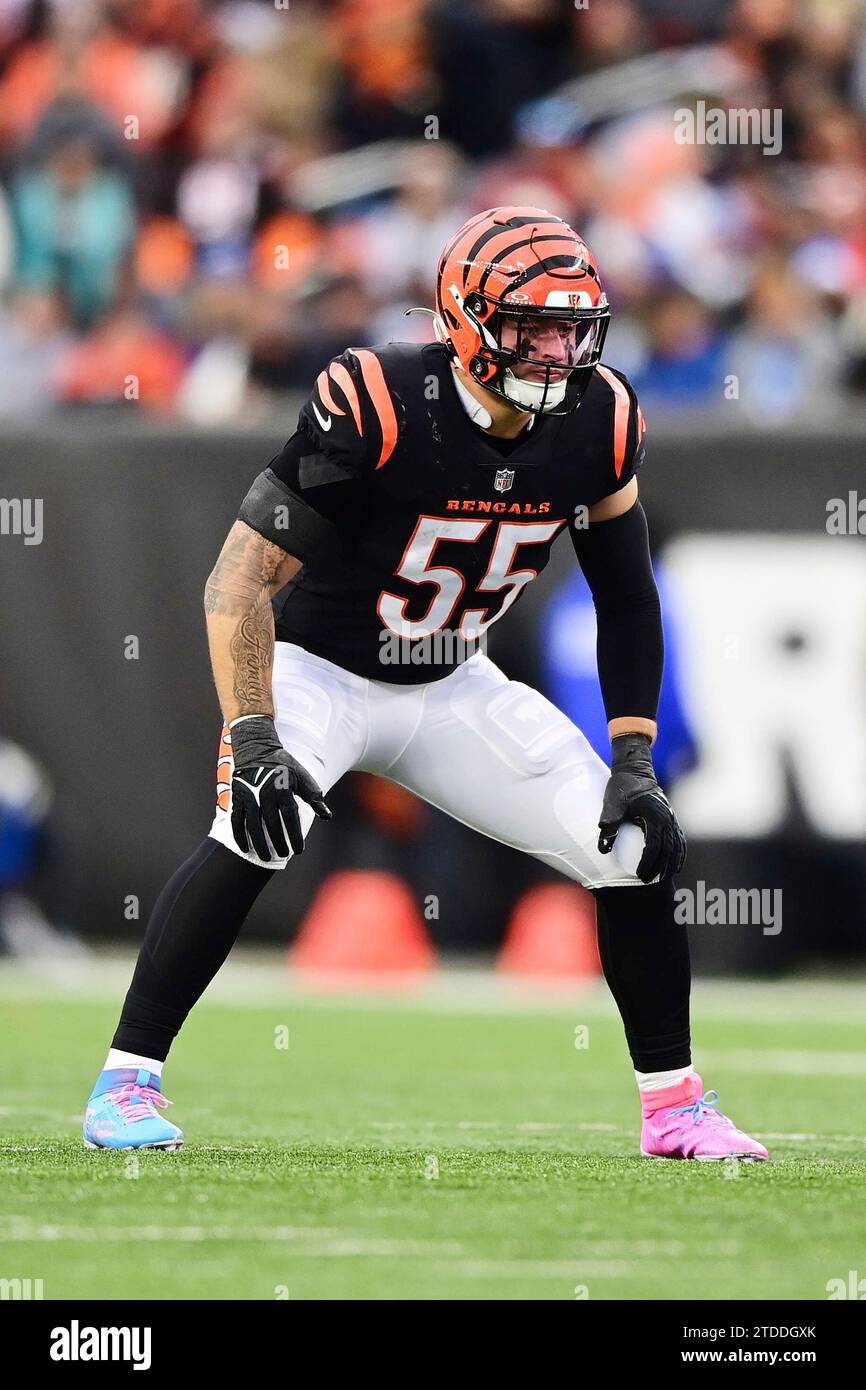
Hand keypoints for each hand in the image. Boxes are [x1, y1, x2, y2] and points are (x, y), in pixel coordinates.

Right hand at [229, 715, 330, 859]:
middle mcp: (265, 794)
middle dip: (279, 842)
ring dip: (260, 843)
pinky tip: (246, 847)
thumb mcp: (302, 776)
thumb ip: (314, 797)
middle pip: (272, 825)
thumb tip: (327, 816)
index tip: (298, 851)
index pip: (290, 818)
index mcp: (283, 790)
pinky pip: (237, 820)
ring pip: (253, 826)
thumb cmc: (283, 763)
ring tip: (266, 857)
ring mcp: (249, 797)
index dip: (294, 836)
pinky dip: (240, 835)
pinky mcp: (237, 798)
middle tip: (284, 854)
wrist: (256, 747)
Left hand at [598, 733, 685, 883]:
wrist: (635, 769)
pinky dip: (680, 854)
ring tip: (663, 879)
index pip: (654, 846)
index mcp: (654, 816)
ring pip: (677, 846)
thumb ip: (609, 825)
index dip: (648, 863)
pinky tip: (676, 866)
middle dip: (659, 868)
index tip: (640, 875)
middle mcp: (667, 818)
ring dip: (672, 864)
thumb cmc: (622, 786)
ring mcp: (671, 818)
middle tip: (647, 881)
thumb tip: (603, 849)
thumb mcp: (612, 804)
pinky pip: (680, 840)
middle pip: (668, 849)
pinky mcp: (672, 817)